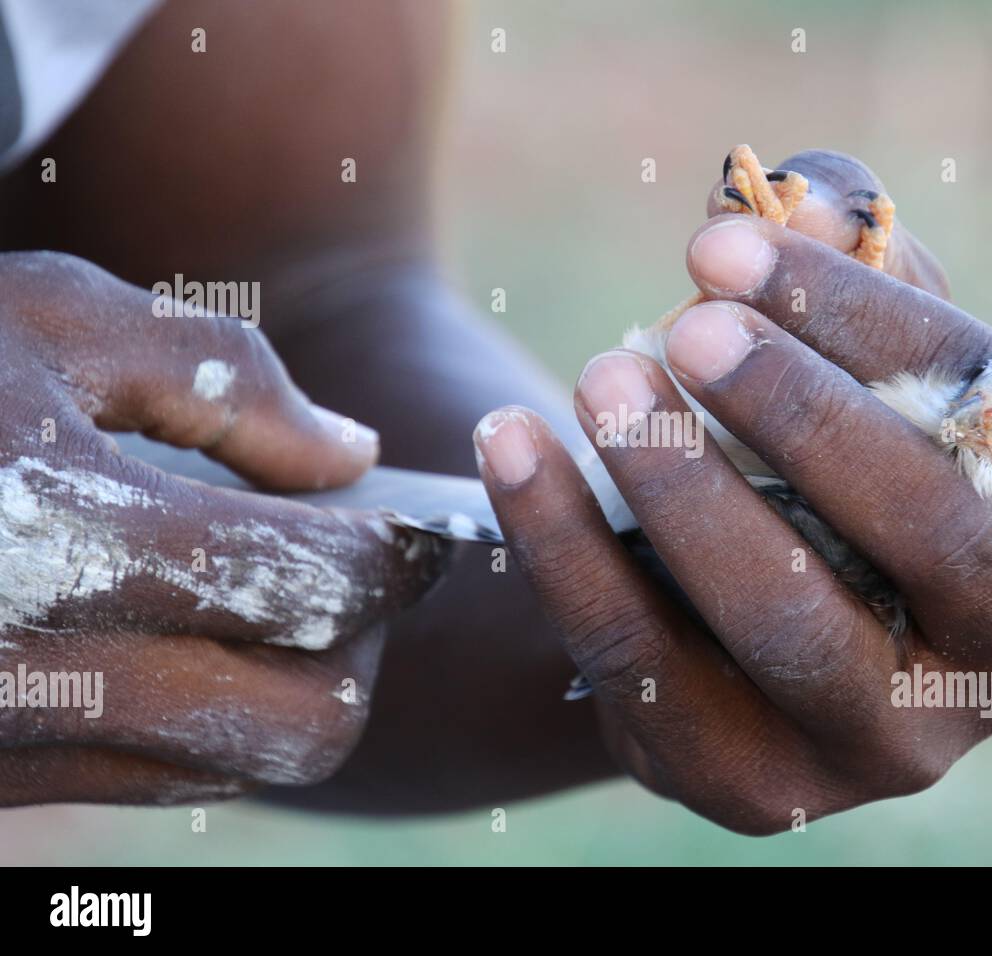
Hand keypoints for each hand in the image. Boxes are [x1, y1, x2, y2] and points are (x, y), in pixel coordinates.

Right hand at [0, 252, 443, 805]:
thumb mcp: (57, 321)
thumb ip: (230, 382)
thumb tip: (354, 455)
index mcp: (67, 542)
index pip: (318, 587)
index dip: (400, 554)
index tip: (420, 526)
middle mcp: (42, 672)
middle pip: (309, 721)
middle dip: (361, 645)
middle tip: (356, 570)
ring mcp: (13, 743)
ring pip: (243, 764)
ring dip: (296, 683)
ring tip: (279, 591)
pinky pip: (162, 773)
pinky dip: (215, 710)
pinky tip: (194, 627)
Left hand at [472, 152, 991, 833]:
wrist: (752, 619)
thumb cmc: (840, 459)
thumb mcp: (871, 361)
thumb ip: (860, 276)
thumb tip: (812, 197)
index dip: (867, 314)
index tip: (722, 241)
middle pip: (931, 531)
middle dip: (802, 413)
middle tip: (688, 325)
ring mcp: (893, 746)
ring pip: (788, 617)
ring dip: (681, 484)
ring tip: (601, 377)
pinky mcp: (763, 789)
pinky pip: (649, 665)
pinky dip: (569, 547)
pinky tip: (513, 445)